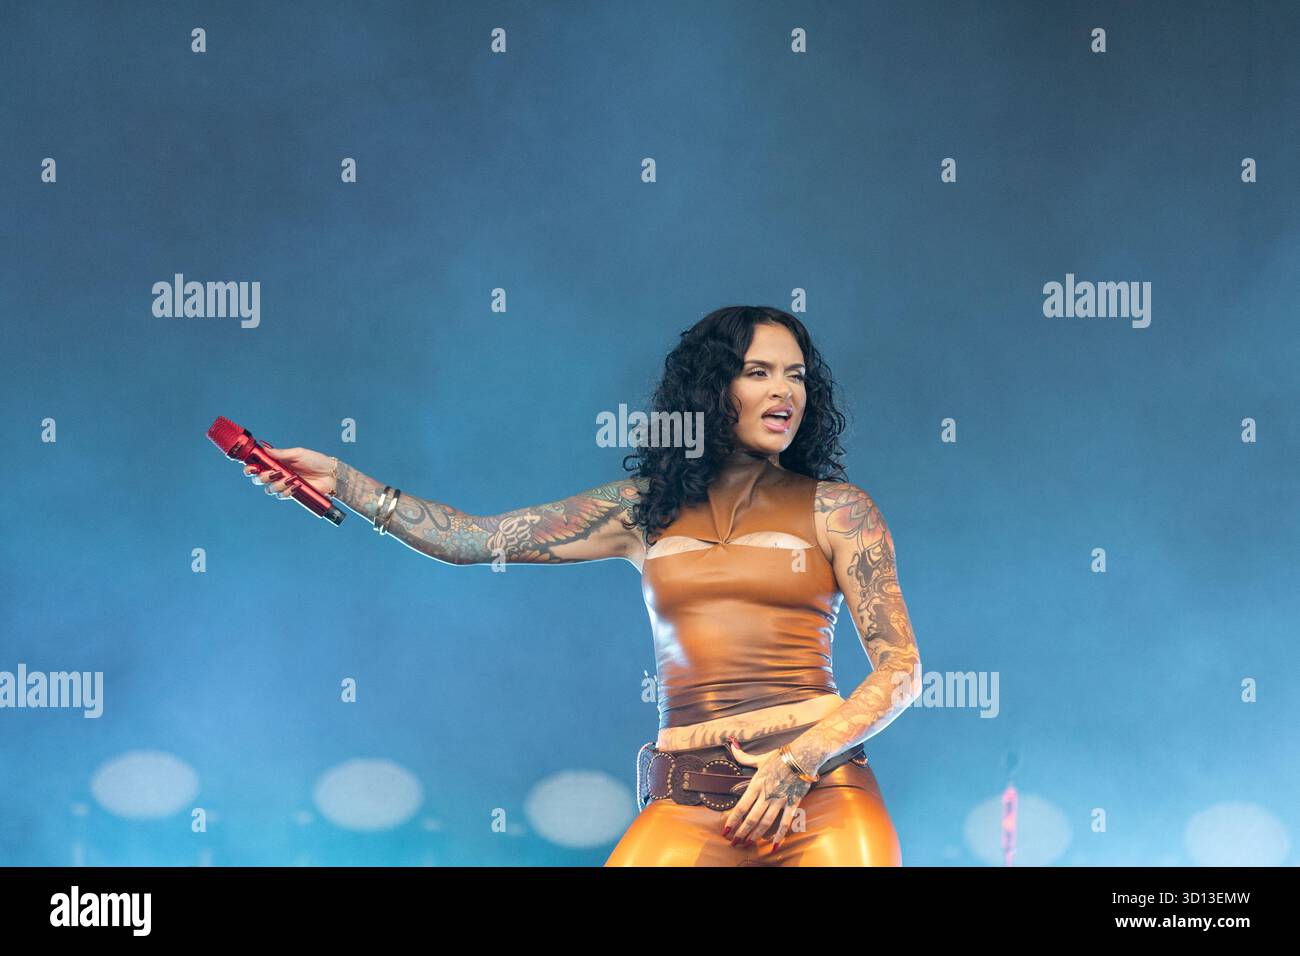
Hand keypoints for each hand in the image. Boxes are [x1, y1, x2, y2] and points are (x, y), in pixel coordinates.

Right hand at [243, 445, 336, 498]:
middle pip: (259, 480)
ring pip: (269, 489)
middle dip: (263, 477)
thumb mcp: (298, 453)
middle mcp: (277, 474)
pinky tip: (296, 485)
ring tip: (291, 478)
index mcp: (276, 462)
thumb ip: (281, 453)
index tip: (253, 468)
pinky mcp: (291, 493)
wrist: (330, 474)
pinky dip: (287, 491)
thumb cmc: (315, 460)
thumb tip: (264, 449)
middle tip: (274, 473)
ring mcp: (284, 484)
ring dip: (278, 484)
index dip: (250, 468)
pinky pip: (282, 495)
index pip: (257, 466)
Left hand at [720, 736, 826, 851]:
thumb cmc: (780, 757)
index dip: (733, 820)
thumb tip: (732, 747)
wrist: (803, 756)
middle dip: (741, 832)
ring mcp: (780, 800)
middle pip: (751, 818)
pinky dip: (780, 834)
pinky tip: (774, 844)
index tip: (726, 830)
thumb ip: (744, 757)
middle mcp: (766, 794)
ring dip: (756, 834)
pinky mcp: (792, 803)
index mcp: (756, 784)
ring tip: (749, 843)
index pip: (741, 806)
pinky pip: (785, 822)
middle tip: (734, 842)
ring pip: (765, 822)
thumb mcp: (760, 758)